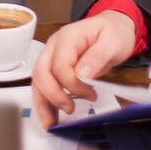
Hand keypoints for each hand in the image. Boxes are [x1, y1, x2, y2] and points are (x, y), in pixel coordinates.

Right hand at [32, 10, 136, 128]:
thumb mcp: (112, 42)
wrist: (113, 27)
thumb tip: (82, 74)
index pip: (60, 65)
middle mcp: (54, 45)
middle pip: (41, 72)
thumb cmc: (113, 32)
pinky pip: (44, 84)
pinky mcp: (54, 66)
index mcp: (68, 37)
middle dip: (52, 95)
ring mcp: (52, 55)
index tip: (90, 94)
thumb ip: (97, 57)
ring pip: (38, 80)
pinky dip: (45, 101)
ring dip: (43, 102)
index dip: (72, 84)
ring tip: (51, 122)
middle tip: (69, 109)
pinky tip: (51, 115)